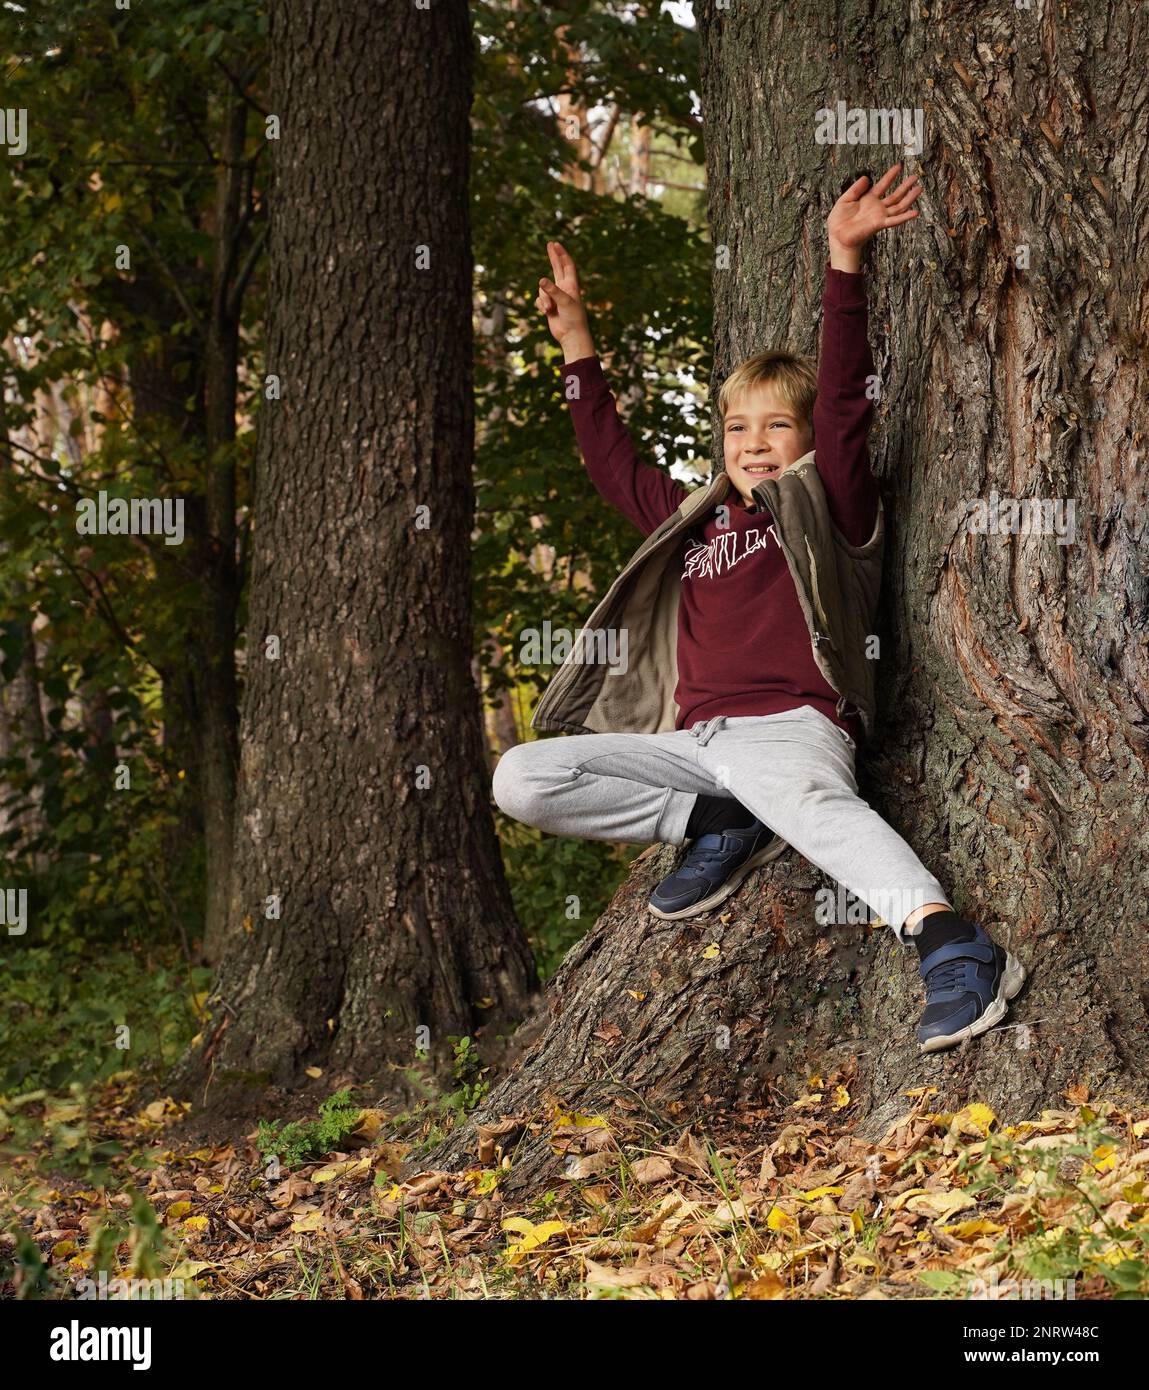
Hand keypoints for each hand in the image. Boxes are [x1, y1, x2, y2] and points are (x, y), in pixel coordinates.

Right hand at [536, 241, 594, 361]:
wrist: (571, 335)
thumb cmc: (573, 318)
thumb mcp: (564, 302)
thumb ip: (553, 290)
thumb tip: (541, 280)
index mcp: (571, 285)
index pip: (567, 265)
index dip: (562, 254)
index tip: (556, 244)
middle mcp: (564, 289)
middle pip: (557, 269)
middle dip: (553, 257)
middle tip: (550, 244)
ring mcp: (555, 297)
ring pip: (543, 289)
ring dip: (544, 299)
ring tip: (549, 310)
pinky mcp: (549, 306)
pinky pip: (539, 300)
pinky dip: (541, 306)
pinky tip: (547, 313)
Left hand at [827, 163, 921, 268]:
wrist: (837, 237)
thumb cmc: (839, 221)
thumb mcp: (845, 199)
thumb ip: (855, 189)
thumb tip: (866, 178)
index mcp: (868, 200)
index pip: (883, 185)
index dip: (890, 176)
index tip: (898, 166)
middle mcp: (877, 208)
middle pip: (895, 195)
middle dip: (905, 186)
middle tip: (915, 177)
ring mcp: (879, 216)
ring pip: (899, 206)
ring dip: (909, 198)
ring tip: (919, 189)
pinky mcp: (879, 224)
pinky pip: (894, 221)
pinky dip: (905, 217)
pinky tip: (915, 212)